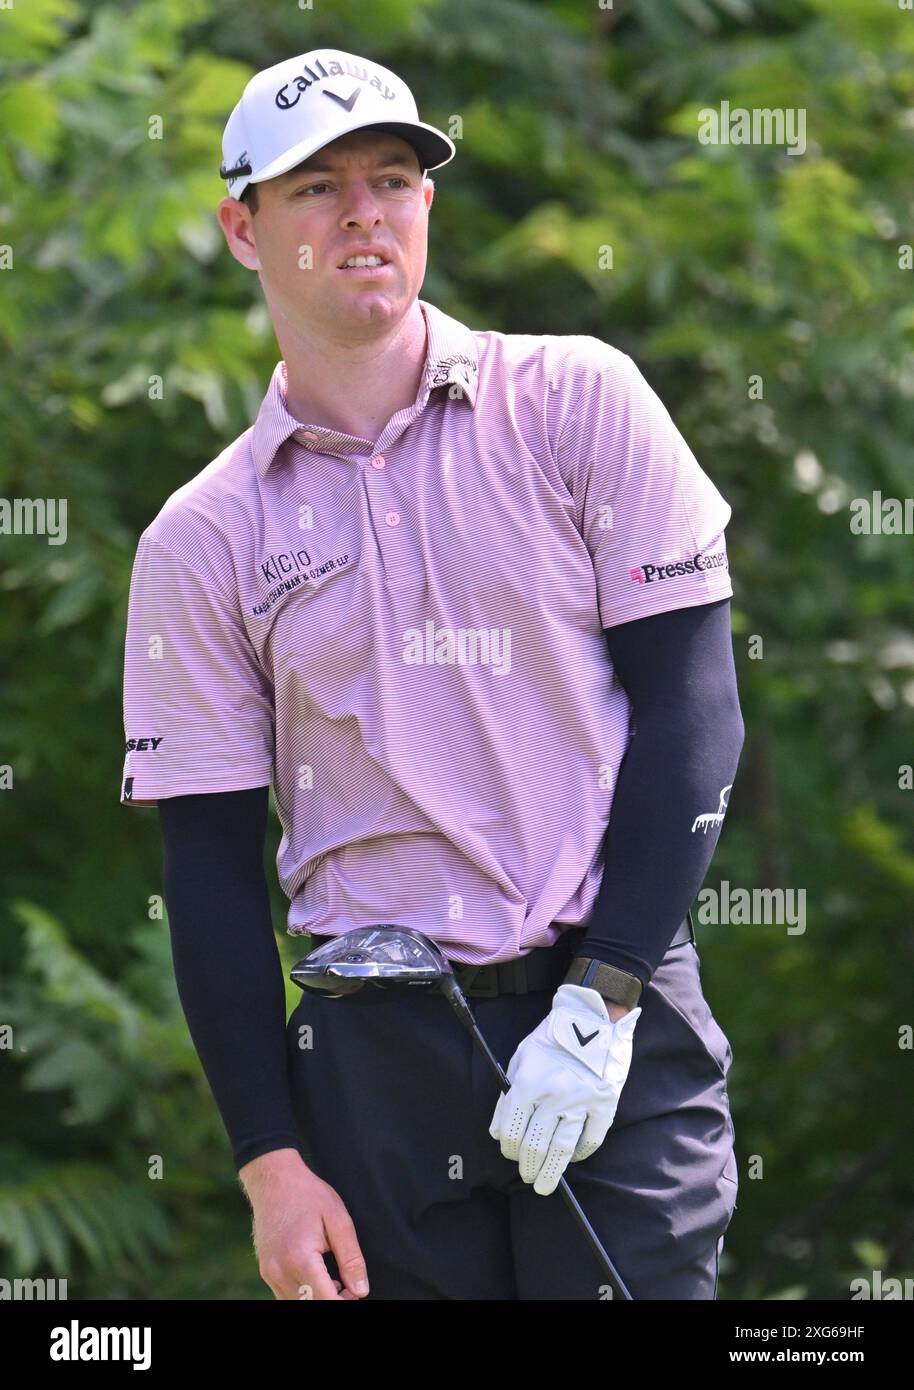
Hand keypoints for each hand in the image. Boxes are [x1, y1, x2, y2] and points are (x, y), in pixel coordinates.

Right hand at [239, 1149, 368, 1299]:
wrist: (273, 1178)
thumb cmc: (308, 1195)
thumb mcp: (338, 1220)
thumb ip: (351, 1259)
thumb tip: (361, 1291)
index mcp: (300, 1259)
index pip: (325, 1301)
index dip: (345, 1302)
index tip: (356, 1293)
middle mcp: (279, 1272)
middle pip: (310, 1306)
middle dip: (332, 1301)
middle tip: (349, 1286)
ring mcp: (268, 1273)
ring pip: (296, 1304)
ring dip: (317, 1298)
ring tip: (335, 1281)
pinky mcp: (264, 1270)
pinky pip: (285, 1295)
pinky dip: (303, 1294)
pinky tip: (317, 1276)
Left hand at [488, 984, 640, 1195]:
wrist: (592, 1019)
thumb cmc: (552, 1038)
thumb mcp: (521, 1058)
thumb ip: (508, 1096)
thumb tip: (498, 1132)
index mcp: (528, 1082)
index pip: (511, 1130)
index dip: (508, 1148)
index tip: (510, 1153)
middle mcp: (553, 1096)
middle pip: (536, 1145)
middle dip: (527, 1166)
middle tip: (527, 1177)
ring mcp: (580, 1102)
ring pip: (562, 1150)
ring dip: (551, 1173)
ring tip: (545, 1185)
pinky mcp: (604, 1105)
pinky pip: (591, 1139)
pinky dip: (580, 1153)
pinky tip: (572, 1158)